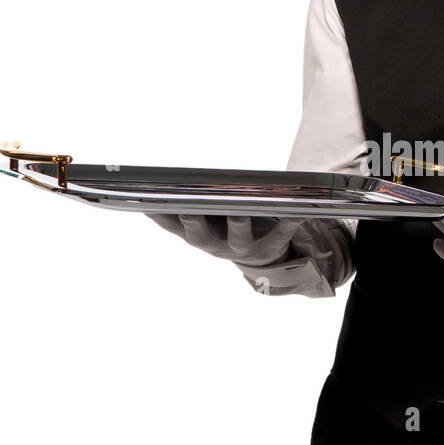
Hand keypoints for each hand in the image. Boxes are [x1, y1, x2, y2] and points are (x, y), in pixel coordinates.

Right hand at [145, 213, 298, 266]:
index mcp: (195, 235)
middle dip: (194, 223)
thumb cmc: (225, 227)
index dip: (160, 217)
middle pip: (200, 237)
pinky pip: (280, 236)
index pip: (172, 226)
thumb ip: (180, 207)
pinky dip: (288, 223)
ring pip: (238, 239)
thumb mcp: (202, 220)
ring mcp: (242, 249)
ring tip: (239, 210)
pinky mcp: (269, 248)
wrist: (261, 258)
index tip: (148, 203)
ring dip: (238, 225)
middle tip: (189, 210)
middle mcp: (215, 245)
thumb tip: (152, 185)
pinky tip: (295, 211)